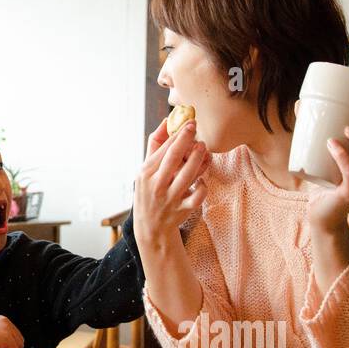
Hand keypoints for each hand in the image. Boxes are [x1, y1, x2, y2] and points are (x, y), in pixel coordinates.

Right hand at [0, 315, 23, 347]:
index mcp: (3, 320)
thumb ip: (1, 334)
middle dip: (12, 347)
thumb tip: (11, 346)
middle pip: (20, 340)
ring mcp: (8, 331)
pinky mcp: (6, 339)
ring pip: (18, 346)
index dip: (11, 343)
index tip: (2, 347)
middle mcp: (7, 323)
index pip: (16, 334)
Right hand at [133, 115, 209, 250]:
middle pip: (172, 158)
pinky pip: (196, 198)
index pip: (163, 150)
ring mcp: (169, 198)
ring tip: (203, 148)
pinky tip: (202, 180)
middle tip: (196, 128)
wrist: (150, 226)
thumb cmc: (149, 191)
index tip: (189, 122)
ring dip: (197, 159)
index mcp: (145, 173)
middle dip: (185, 140)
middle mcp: (156, 185)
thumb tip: (167, 121)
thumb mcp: (145, 170)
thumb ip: (155, 145)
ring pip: (187, 176)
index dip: (177, 135)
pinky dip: (202, 188)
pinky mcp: (181, 210)